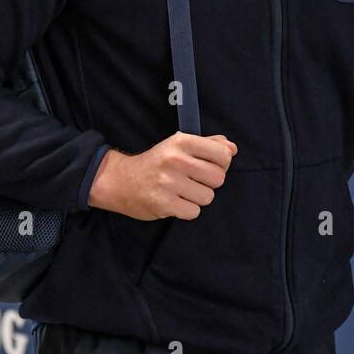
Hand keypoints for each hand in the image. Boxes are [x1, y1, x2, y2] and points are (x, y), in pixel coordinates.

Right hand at [88, 131, 236, 219]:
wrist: (120, 181)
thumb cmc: (156, 162)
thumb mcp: (179, 145)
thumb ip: (208, 144)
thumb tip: (233, 149)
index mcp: (181, 141)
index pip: (223, 154)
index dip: (222, 163)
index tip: (211, 165)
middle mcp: (175, 160)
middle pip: (218, 178)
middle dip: (210, 182)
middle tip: (196, 181)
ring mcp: (168, 182)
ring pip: (207, 197)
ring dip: (198, 197)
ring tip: (183, 191)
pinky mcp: (163, 203)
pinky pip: (194, 211)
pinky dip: (187, 210)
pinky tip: (176, 201)